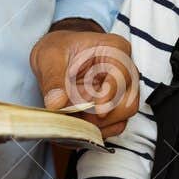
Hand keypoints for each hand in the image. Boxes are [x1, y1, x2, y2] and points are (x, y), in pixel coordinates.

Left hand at [31, 25, 139, 140]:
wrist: (57, 56)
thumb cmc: (58, 48)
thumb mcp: (49, 56)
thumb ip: (53, 78)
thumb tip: (56, 104)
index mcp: (114, 50)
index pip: (122, 74)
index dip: (112, 94)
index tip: (99, 111)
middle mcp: (123, 71)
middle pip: (129, 101)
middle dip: (105, 116)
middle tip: (80, 117)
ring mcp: (120, 92)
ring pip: (122, 117)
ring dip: (99, 125)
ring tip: (75, 120)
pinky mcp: (113, 107)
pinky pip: (113, 125)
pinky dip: (97, 130)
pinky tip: (78, 125)